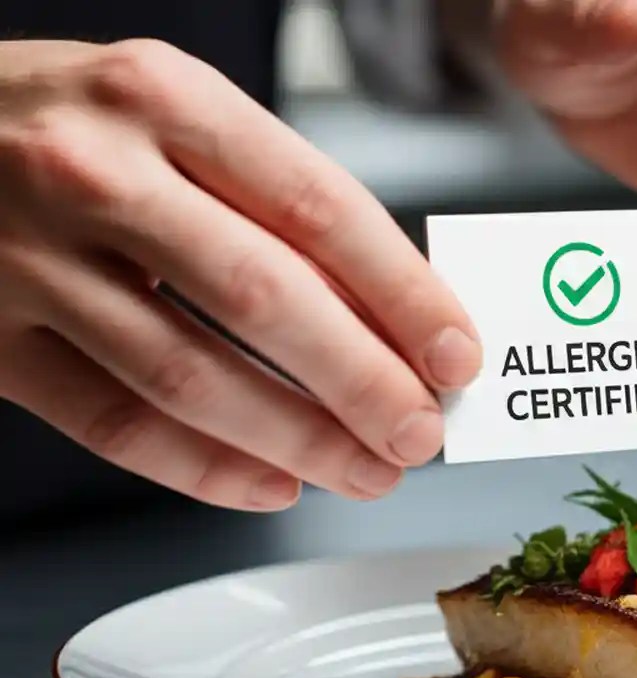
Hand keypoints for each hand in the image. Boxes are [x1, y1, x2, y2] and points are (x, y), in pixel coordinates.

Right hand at [0, 40, 481, 510]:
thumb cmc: (66, 121)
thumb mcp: (176, 116)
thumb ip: (274, 197)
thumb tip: (392, 305)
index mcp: (167, 100)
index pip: (320, 209)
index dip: (404, 295)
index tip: (456, 353)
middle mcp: (98, 172)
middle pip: (265, 299)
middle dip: (364, 383)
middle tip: (420, 432)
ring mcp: (32, 259)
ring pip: (192, 377)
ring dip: (298, 439)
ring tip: (364, 468)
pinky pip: (115, 423)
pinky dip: (204, 467)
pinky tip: (268, 480)